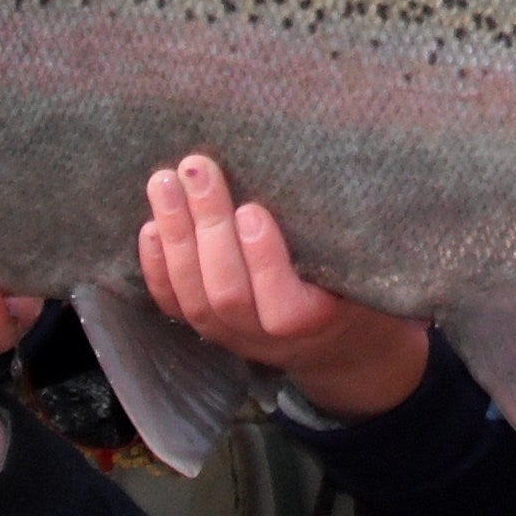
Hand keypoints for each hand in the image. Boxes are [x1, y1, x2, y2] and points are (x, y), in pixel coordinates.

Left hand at [138, 154, 431, 419]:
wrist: (339, 346)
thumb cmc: (356, 287)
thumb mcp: (365, 269)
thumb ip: (347, 238)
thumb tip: (333, 171)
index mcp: (319, 321)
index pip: (285, 306)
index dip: (264, 260)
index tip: (253, 210)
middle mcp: (268, 338)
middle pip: (227, 293)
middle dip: (208, 227)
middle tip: (197, 169)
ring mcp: (232, 337)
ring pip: (194, 298)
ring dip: (176, 236)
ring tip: (164, 182)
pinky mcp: (207, 329)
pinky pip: (173, 306)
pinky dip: (157, 268)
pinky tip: (149, 226)